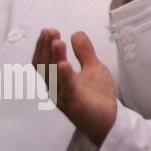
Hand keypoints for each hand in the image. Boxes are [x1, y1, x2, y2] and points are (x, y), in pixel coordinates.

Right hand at [32, 28, 117, 145]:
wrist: (108, 119)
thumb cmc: (96, 95)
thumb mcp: (92, 68)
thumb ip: (84, 52)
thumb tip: (75, 33)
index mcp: (57, 79)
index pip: (44, 61)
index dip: (43, 46)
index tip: (48, 30)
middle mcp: (56, 88)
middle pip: (44, 67)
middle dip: (45, 49)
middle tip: (50, 32)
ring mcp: (64, 97)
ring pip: (54, 77)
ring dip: (54, 59)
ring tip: (57, 42)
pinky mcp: (75, 105)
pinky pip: (67, 90)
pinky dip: (64, 77)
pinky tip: (64, 64)